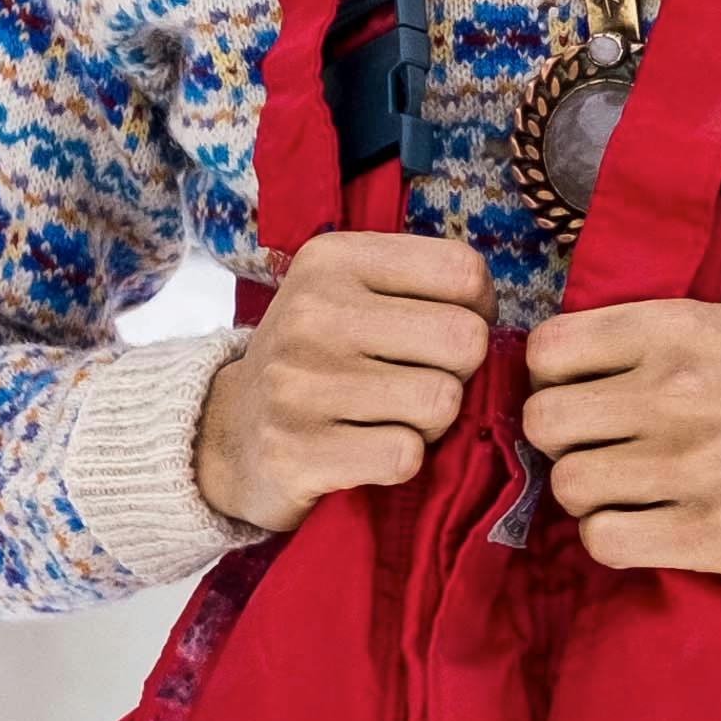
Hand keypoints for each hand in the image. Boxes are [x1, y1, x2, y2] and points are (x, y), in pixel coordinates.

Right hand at [193, 231, 496, 532]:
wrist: (225, 434)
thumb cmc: (317, 359)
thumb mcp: (352, 294)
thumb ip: (426, 285)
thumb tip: (494, 314)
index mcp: (332, 260)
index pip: (463, 271)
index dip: (477, 310)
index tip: (441, 332)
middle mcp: (311, 312)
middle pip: (465, 340)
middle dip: (459, 373)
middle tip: (416, 383)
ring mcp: (299, 383)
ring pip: (442, 402)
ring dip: (432, 423)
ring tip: (388, 417)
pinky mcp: (296, 451)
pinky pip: (405, 455)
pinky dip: (402, 461)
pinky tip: (367, 451)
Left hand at [521, 297, 720, 582]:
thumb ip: (656, 329)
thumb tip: (572, 354)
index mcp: (680, 333)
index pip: (548, 350)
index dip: (552, 379)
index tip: (582, 396)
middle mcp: (679, 394)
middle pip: (545, 422)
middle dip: (562, 440)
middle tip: (596, 450)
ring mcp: (693, 468)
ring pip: (568, 486)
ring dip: (588, 494)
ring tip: (627, 491)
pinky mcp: (709, 535)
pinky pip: (604, 540)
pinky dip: (613, 537)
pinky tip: (643, 526)